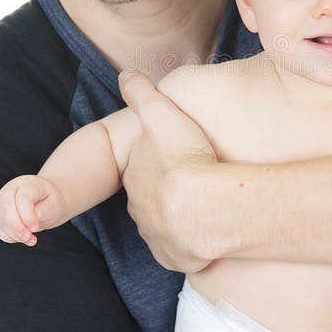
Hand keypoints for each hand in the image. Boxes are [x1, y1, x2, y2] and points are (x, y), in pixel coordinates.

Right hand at [0, 175, 67, 245]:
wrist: (46, 201)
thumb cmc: (51, 201)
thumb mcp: (55, 204)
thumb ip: (43, 211)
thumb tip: (29, 224)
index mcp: (28, 183)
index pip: (22, 198)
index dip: (27, 215)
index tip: (34, 227)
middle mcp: (10, 190)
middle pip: (6, 206)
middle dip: (17, 226)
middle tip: (30, 238)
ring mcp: (0, 202)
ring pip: (0, 220)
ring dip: (15, 235)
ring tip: (31, 239)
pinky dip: (10, 237)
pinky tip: (23, 237)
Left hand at [119, 70, 216, 271]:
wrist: (202, 206)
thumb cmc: (183, 156)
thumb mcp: (161, 114)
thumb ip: (141, 93)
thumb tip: (125, 74)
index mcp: (135, 178)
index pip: (142, 170)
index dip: (158, 164)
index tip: (176, 159)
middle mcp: (140, 210)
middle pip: (151, 200)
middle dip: (165, 195)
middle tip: (191, 184)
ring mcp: (157, 236)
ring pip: (164, 227)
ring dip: (178, 220)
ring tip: (203, 210)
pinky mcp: (176, 258)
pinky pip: (181, 251)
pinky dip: (190, 245)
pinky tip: (206, 235)